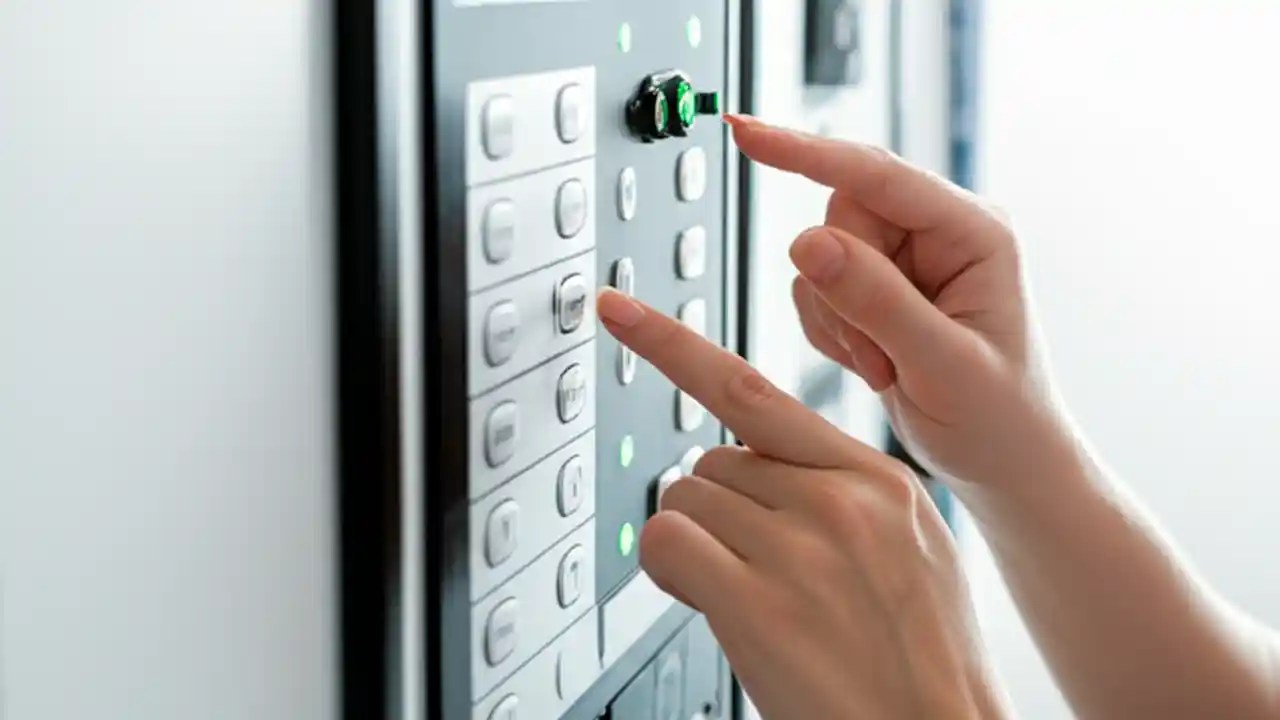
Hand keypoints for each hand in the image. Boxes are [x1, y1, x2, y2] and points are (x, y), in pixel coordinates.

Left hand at [596, 289, 1010, 719]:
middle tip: (749, 564)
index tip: (619, 310)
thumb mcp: (911, 549)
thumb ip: (843, 493)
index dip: (673, 346)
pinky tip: (707, 599)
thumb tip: (765, 468)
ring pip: (686, 499)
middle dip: (717, 509)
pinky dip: (670, 569)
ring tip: (746, 594)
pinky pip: (668, 543)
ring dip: (697, 544)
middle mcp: (841, 501)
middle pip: (713, 459)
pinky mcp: (759, 604)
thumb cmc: (921, 660)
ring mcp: (801, 549)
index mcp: (880, 479)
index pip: (754, 390)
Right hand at [729, 115, 1073, 490]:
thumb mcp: (943, 364)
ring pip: (819, 256)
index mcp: (973, 230)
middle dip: (842, 292)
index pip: (875, 174)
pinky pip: (815, 290)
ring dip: (838, 322)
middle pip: (839, 218)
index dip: (806, 152)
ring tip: (887, 365)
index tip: (746, 135)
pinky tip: (875, 362)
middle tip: (879, 353)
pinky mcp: (876, 288)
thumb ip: (876, 301)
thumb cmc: (1001, 419)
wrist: (1003, 464)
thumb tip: (808, 242)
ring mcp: (904, 260)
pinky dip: (831, 334)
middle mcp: (937, 233)